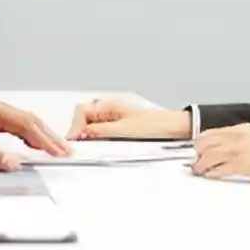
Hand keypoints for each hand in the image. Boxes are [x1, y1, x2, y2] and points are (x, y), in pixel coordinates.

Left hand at [0, 100, 71, 170]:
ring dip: (43, 136)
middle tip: (67, 153)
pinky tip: (37, 144)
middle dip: (50, 137)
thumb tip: (14, 163)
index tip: (59, 152)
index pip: (26, 125)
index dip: (45, 140)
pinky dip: (31, 135)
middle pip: (31, 122)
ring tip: (58, 150)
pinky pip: (17, 126)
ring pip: (26, 123)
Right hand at [66, 97, 191, 139]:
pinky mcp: (119, 124)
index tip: (75, 140)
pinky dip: (98, 137)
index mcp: (109, 104)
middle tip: (79, 145)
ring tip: (89, 145)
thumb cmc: (155, 125)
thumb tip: (82, 134)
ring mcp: (114, 116)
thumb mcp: (124, 130)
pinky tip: (100, 144)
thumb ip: (101, 132)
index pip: (82, 111)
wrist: (173, 128)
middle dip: (79, 130)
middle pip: (84, 117)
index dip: (75, 126)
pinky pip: (102, 130)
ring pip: (92, 124)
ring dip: (88, 134)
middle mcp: (110, 108)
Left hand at [192, 123, 249, 183]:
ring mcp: (239, 150)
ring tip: (200, 171)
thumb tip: (227, 149)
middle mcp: (237, 137)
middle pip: (205, 142)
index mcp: (242, 129)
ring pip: (208, 155)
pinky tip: (209, 176)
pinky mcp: (242, 165)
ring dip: (201, 165)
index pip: (211, 132)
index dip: (201, 143)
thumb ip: (241, 141)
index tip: (198, 150)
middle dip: (198, 153)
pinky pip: (218, 169)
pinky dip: (210, 173)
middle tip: (197, 162)